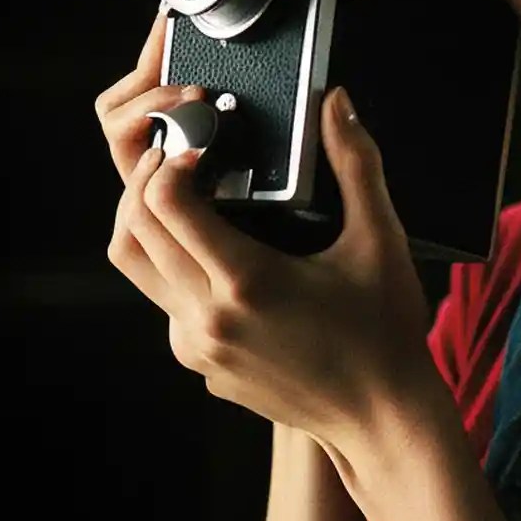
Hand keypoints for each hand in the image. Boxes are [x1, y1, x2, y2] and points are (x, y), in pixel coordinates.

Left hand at [98, 14, 434, 440]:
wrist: (383, 418)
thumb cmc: (386, 332)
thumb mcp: (381, 241)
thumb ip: (357, 164)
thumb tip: (336, 103)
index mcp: (247, 283)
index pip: (165, 204)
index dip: (170, 157)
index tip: (197, 138)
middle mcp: (207, 319)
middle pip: (134, 230)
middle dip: (147, 177)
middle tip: (180, 149)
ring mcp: (196, 348)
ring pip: (136, 267)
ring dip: (147, 221)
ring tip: (184, 190)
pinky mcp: (200, 365)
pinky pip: (165, 301)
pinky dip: (175, 263)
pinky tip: (220, 249)